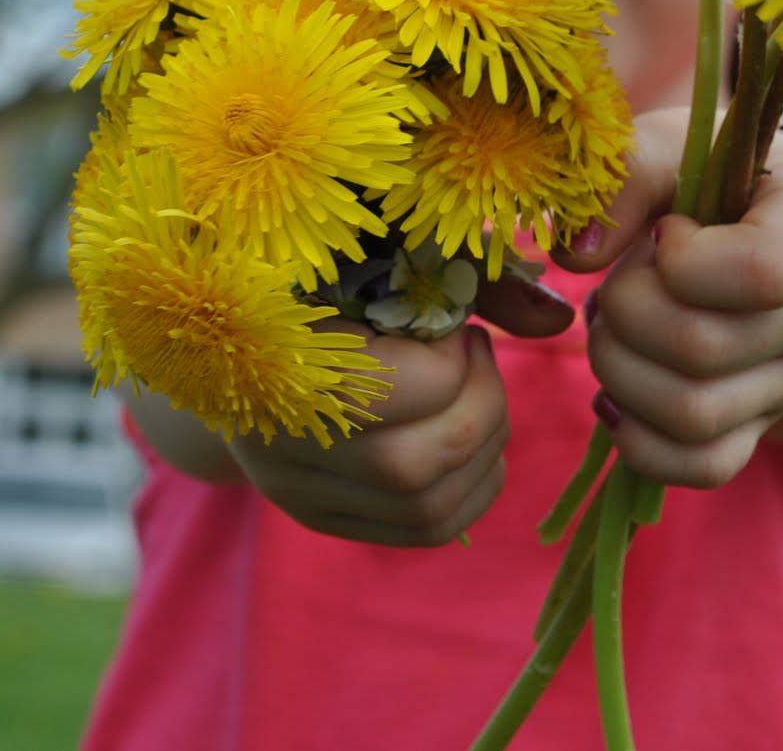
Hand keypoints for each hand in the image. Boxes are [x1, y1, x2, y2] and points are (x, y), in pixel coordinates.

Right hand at [225, 281, 574, 546]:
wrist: (222, 328)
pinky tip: (471, 441)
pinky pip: (421, 531)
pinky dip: (472, 491)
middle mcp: (277, 437)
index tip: (456, 326)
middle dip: (481, 410)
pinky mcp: (317, 515)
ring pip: (426, 509)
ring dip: (486, 453)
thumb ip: (474, 280)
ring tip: (475, 396)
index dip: (454, 360)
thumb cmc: (322, 269)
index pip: (404, 392)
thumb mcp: (389, 252)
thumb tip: (560, 320)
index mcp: (279, 354)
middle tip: (476, 362)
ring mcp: (293, 488)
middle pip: (416, 466)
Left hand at [553, 109, 782, 488]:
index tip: (665, 232)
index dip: (683, 260)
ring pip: (691, 412)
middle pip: (701, 348)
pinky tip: (614, 393)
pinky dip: (636, 439)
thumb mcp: (677, 143)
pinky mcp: (762, 426)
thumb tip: (574, 252)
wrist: (766, 229)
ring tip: (613, 324)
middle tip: (618, 279)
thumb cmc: (713, 175)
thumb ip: (626, 175)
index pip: (762, 272)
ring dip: (617, 368)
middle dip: (624, 311)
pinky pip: (700, 466)